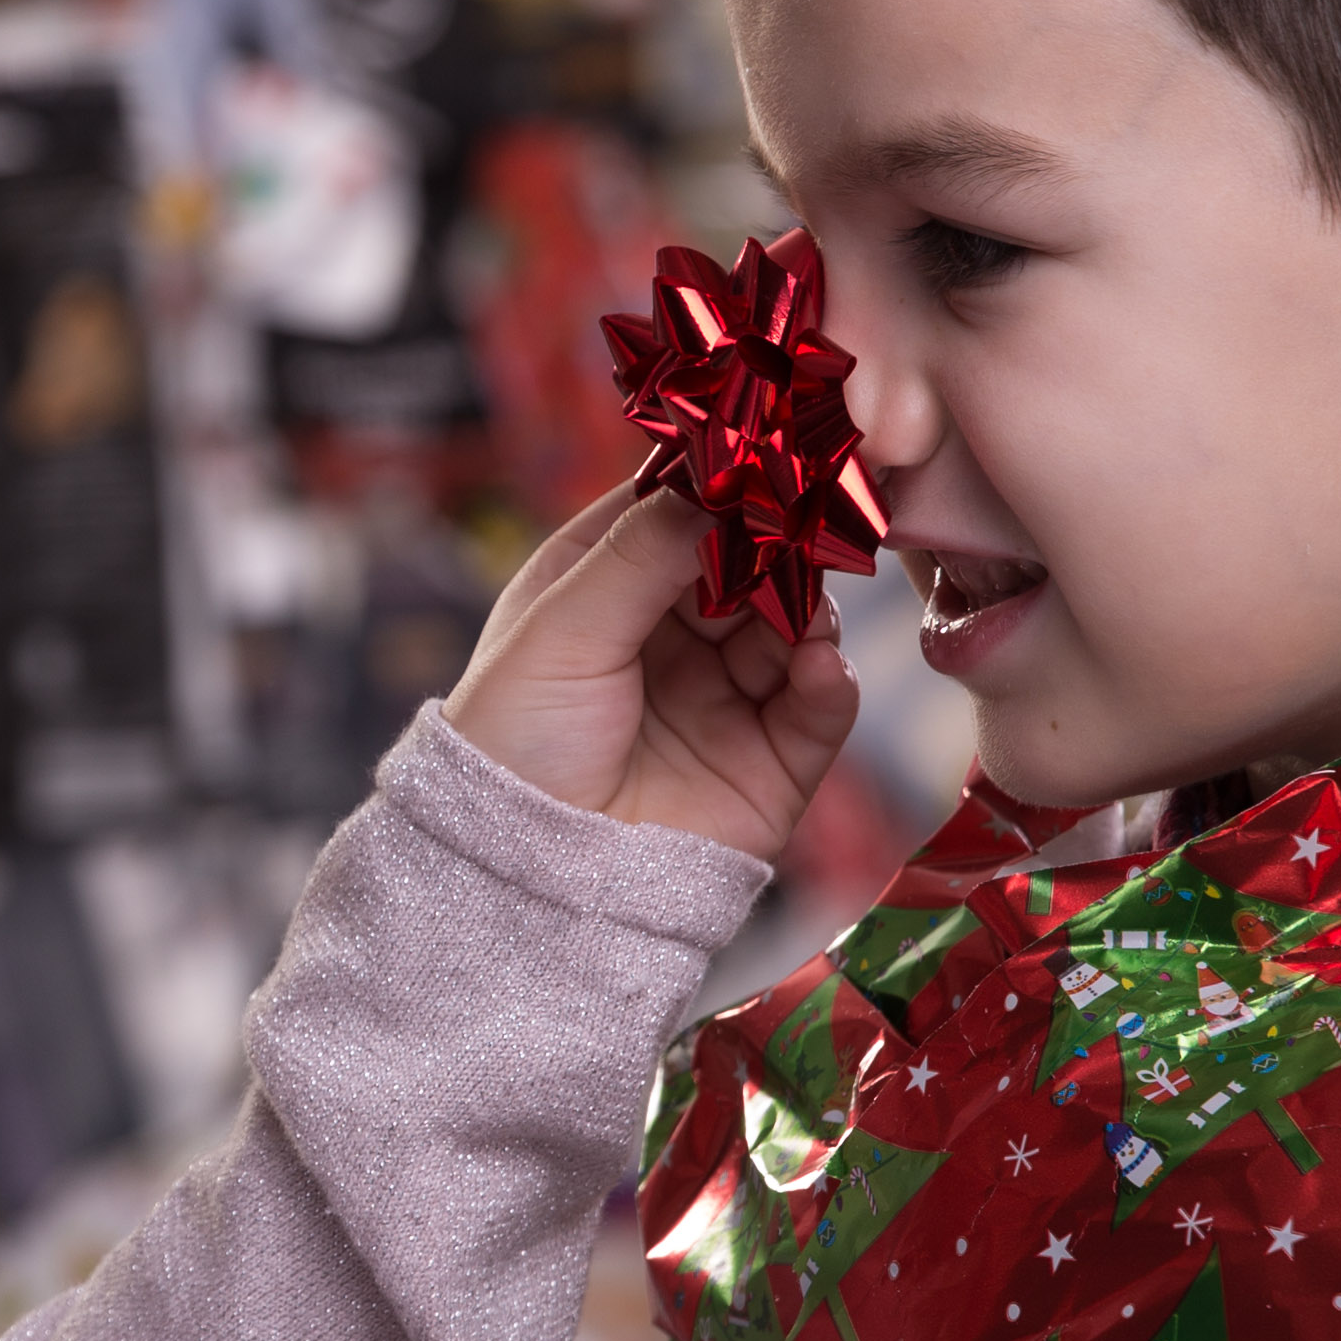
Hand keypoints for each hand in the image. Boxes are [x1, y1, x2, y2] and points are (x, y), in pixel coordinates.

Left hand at [443, 486, 859, 864]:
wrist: (527, 880)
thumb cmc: (513, 745)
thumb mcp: (561, 631)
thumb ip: (639, 554)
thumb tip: (714, 483)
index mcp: (602, 589)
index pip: (674, 513)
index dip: (717, 486)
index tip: (762, 460)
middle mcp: (669, 636)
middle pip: (747, 563)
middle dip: (775, 545)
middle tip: (801, 527)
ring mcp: (722, 696)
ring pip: (791, 624)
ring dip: (805, 608)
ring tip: (802, 610)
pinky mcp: (768, 761)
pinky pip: (818, 705)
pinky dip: (827, 679)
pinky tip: (815, 666)